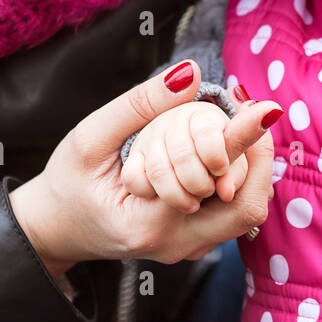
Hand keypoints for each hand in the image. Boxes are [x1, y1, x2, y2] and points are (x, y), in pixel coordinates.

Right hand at [7, 60, 277, 274]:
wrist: (54, 228)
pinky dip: (235, 177)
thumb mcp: (90, 137)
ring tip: (237, 126)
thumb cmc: (68, 181)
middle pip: (246, 207)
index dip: (244, 139)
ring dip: (248, 166)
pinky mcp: (192, 242)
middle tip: (251, 113)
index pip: (214, 181)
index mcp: (147, 223)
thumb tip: (190, 73)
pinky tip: (223, 149)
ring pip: (244, 209)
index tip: (267, 108)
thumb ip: (139, 105)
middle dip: (257, 156)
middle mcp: (174, 244)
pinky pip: (230, 212)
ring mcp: (186, 249)